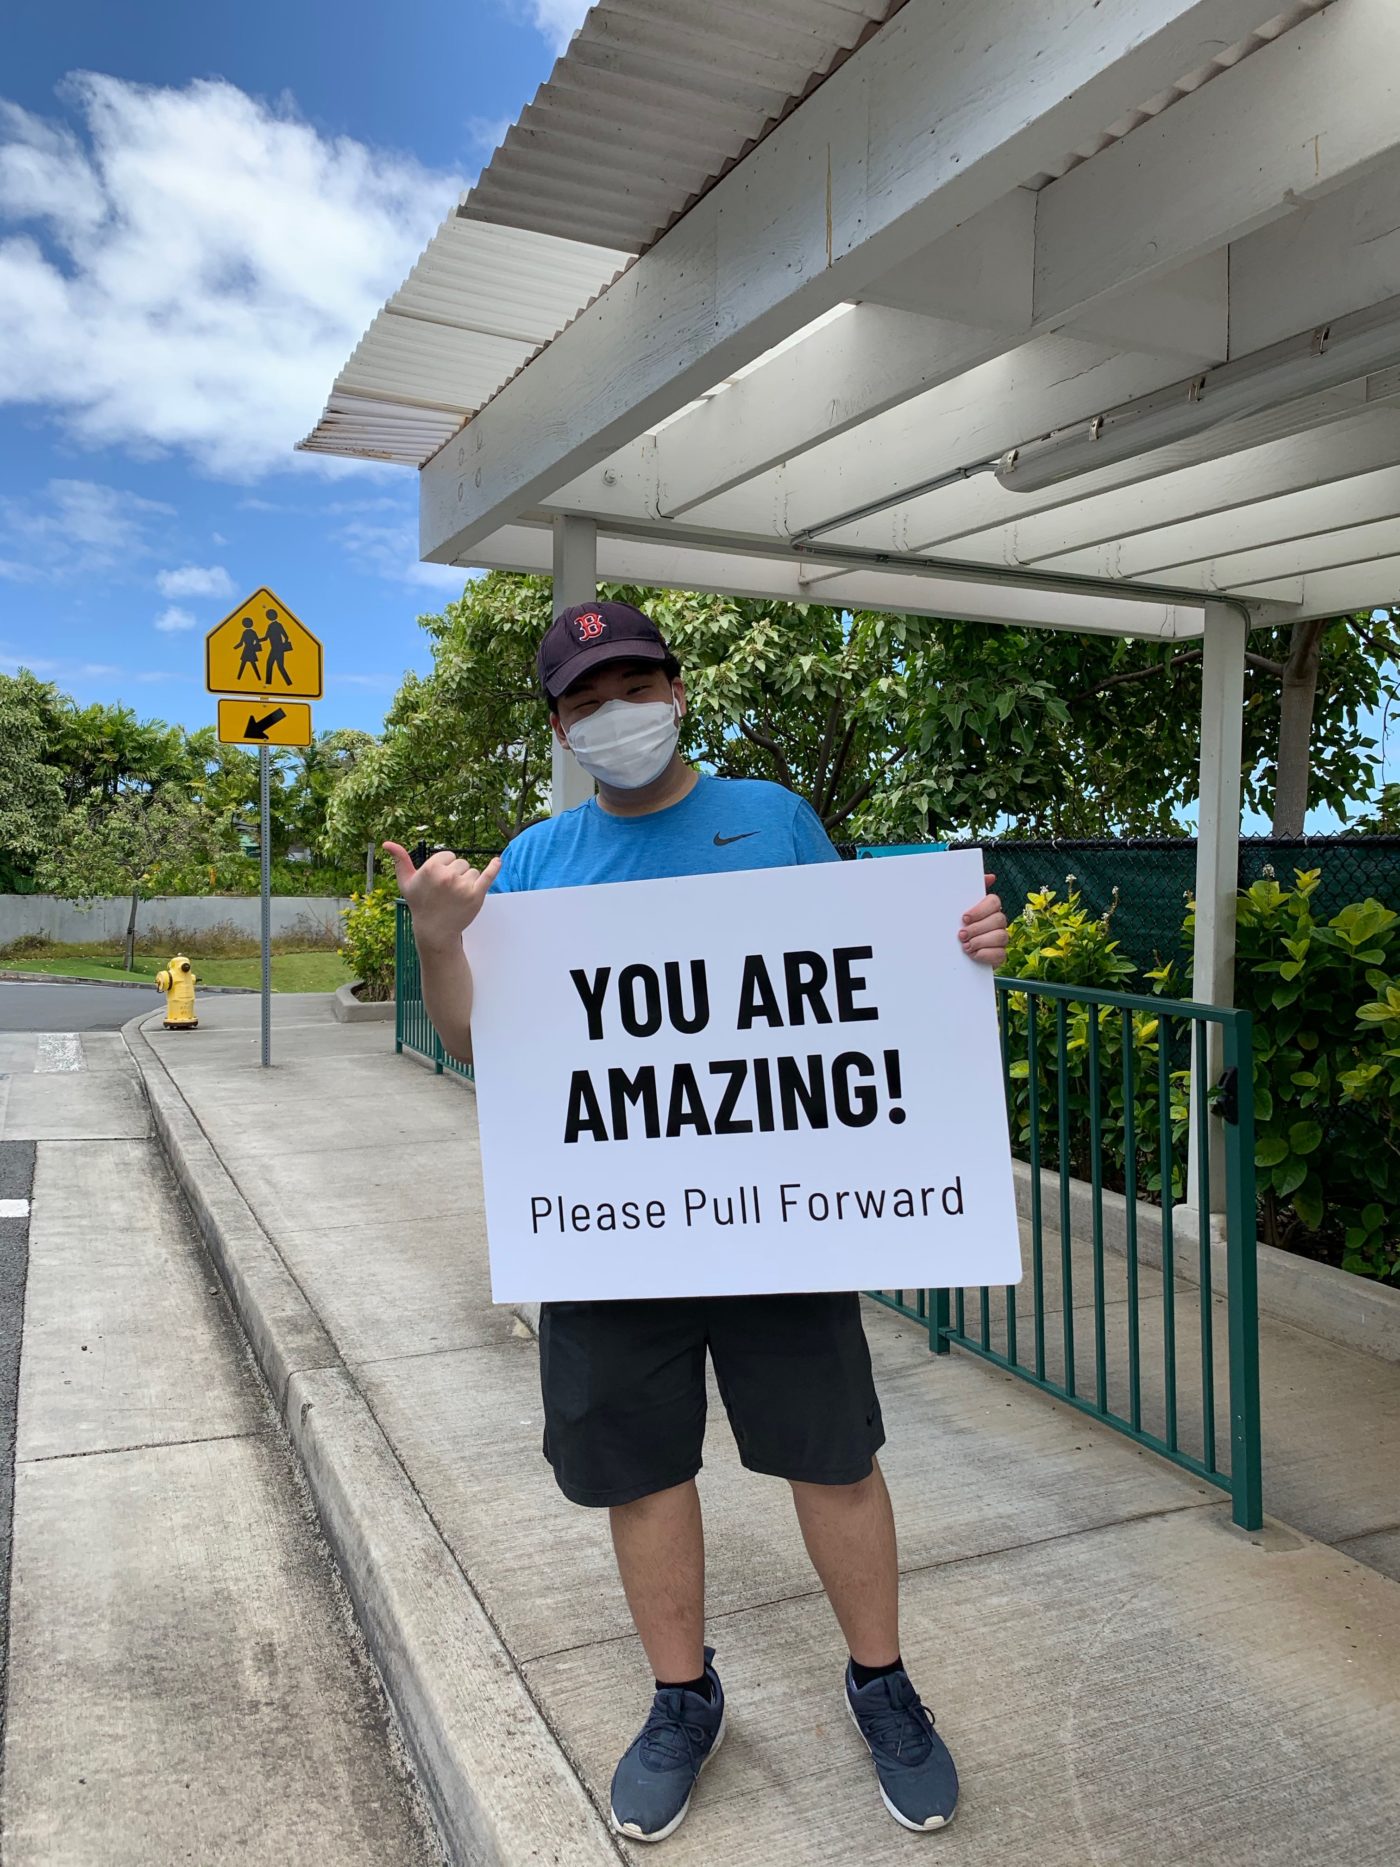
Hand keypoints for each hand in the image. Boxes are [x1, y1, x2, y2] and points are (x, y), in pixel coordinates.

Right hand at [382, 842, 500, 951]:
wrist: (435, 930)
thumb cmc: (420, 904)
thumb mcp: (406, 883)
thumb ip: (400, 861)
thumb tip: (387, 843)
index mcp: (431, 868)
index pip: (448, 856)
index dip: (444, 867)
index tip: (438, 881)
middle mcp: (447, 876)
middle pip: (461, 863)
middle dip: (456, 874)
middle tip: (447, 892)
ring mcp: (463, 885)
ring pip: (472, 872)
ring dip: (467, 881)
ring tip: (456, 897)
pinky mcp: (476, 895)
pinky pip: (488, 875)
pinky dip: (494, 867)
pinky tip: (498, 861)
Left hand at [959, 872, 1007, 967]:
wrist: (946, 952)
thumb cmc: (953, 926)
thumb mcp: (955, 906)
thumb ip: (968, 889)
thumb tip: (990, 877)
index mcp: (987, 908)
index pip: (994, 901)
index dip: (980, 909)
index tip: (964, 917)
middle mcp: (997, 922)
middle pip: (998, 919)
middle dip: (978, 928)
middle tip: (962, 934)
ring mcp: (1000, 939)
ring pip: (1001, 937)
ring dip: (980, 942)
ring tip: (965, 946)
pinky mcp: (998, 956)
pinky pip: (1000, 954)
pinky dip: (986, 955)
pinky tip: (973, 954)